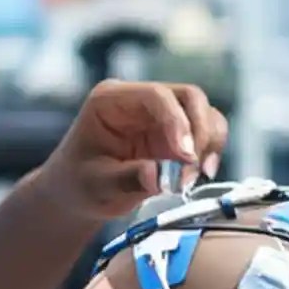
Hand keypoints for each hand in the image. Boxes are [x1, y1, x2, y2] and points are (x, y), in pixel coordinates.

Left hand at [36, 80, 228, 220]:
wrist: (78, 193)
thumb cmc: (78, 183)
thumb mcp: (95, 185)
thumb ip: (126, 179)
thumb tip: (157, 176)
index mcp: (111, 99)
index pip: (155, 95)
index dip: (177, 122)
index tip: (186, 156)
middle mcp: (139, 100)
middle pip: (189, 97)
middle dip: (200, 131)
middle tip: (194, 169)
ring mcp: (160, 116)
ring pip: (204, 113)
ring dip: (208, 145)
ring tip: (190, 178)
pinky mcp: (175, 134)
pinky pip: (206, 134)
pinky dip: (209, 153)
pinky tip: (196, 176)